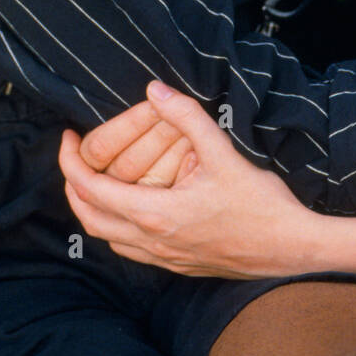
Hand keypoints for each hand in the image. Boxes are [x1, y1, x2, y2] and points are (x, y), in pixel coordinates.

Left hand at [60, 81, 324, 278]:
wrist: (289, 248)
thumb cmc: (259, 205)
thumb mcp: (222, 153)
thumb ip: (187, 117)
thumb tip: (155, 90)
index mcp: (154, 214)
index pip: (90, 189)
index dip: (69, 162)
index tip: (66, 138)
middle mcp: (151, 241)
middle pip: (88, 218)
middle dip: (72, 186)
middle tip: (73, 158)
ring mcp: (164, 258)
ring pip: (107, 238)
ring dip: (92, 209)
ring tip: (95, 180)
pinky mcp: (178, 265)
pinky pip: (130, 248)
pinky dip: (116, 226)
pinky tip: (132, 209)